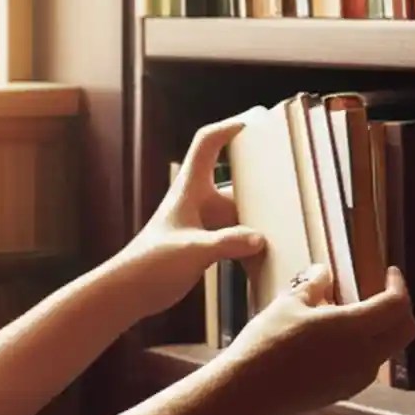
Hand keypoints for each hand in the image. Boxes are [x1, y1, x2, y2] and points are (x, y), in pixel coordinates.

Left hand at [112, 114, 264, 318]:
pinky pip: (233, 236)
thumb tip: (259, 239)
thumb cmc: (151, 263)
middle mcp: (197, 201)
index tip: (253, 123)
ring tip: (284, 222)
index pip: (207, 144)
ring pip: (236, 212)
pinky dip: (248, 242)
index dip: (228, 127)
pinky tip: (265, 255)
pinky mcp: (202, 244)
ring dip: (255, 217)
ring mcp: (200, 223)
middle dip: (257, 181)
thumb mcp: (193, 250)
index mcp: (190, 190)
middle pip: (232, 181)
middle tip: (285, 181)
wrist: (129, 291)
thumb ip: (227, 243)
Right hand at [223, 264, 414, 414]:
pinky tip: (337, 340)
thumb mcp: (289, 303)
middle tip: (384, 293)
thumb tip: (323, 272)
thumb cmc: (266, 343)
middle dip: (401, 309)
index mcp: (355, 329)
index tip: (390, 273)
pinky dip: (365, 348)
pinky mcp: (343, 392)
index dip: (398, 285)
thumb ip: (314, 285)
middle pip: (405, 331)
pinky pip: (367, 366)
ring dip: (382, 330)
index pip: (397, 305)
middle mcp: (364, 357)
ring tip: (353, 314)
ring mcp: (356, 379)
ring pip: (387, 350)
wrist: (247, 392)